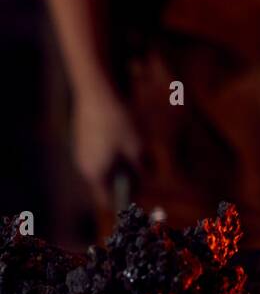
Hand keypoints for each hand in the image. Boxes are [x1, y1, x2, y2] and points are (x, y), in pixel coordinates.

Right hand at [71, 81, 143, 209]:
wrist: (95, 93)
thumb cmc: (117, 122)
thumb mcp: (135, 147)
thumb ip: (140, 168)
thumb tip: (145, 179)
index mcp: (95, 174)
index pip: (106, 200)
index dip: (122, 201)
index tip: (138, 197)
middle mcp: (83, 168)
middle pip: (104, 183)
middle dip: (122, 180)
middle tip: (141, 171)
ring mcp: (80, 153)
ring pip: (101, 168)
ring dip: (116, 165)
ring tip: (134, 152)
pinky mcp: (80, 140)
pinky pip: (96, 155)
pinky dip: (108, 153)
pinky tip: (121, 140)